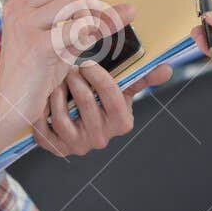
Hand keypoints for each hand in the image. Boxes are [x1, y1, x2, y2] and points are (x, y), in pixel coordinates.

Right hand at [0, 0, 135, 134]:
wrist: (10, 104)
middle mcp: (19, 3)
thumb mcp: (64, 39)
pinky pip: (77, 29)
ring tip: (95, 40)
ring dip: (96, 20)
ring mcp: (25, 22)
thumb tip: (129, 8)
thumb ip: (87, 20)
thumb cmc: (38, 72)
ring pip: (77, 2)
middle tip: (107, 25)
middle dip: (99, 4)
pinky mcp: (35, 44)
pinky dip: (90, 37)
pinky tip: (86, 50)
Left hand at [30, 60, 173, 157]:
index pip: (113, 95)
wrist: (77, 123)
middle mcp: (101, 139)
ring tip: (56, 79)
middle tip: (68, 66)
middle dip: (75, 79)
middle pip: (86, 102)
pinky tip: (45, 95)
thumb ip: (142, 77)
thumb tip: (168, 70)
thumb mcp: (122, 88)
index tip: (87, 62)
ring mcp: (78, 146)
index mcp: (122, 123)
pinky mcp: (57, 149)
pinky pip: (45, 127)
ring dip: (57, 92)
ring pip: (63, 115)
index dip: (98, 75)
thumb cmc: (101, 100)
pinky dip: (43, 109)